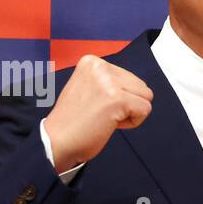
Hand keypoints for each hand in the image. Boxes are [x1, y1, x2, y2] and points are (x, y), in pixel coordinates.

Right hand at [43, 55, 153, 172]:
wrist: (56, 141)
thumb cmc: (73, 121)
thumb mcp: (87, 88)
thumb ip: (108, 82)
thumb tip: (135, 85)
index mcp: (92, 62)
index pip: (129, 77)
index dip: (119, 97)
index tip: (97, 105)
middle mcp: (100, 67)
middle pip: (141, 86)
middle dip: (127, 104)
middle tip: (101, 113)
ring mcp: (108, 82)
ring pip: (146, 97)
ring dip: (130, 112)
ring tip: (106, 117)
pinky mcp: (117, 99)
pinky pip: (145, 109)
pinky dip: (133, 122)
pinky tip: (111, 123)